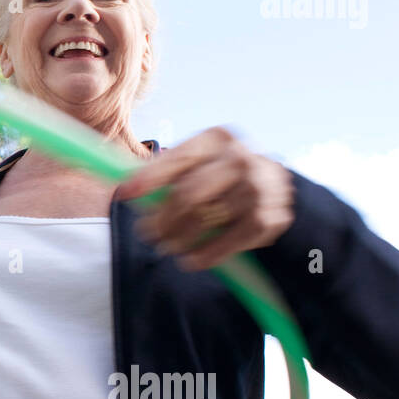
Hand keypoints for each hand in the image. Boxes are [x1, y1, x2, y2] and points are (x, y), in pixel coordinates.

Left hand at [114, 126, 294, 270]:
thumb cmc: (220, 174)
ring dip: (180, 239)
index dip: (150, 177)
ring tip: (166, 247)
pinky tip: (190, 260)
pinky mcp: (270, 216)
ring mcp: (260, 187)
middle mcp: (241, 158)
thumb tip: (127, 188)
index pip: (178, 158)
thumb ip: (166, 171)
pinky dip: (205, 255)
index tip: (126, 193)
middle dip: (163, 218)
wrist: (273, 186)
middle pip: (190, 193)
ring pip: (207, 220)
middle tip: (147, 233)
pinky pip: (229, 242)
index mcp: (218, 138)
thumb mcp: (198, 162)